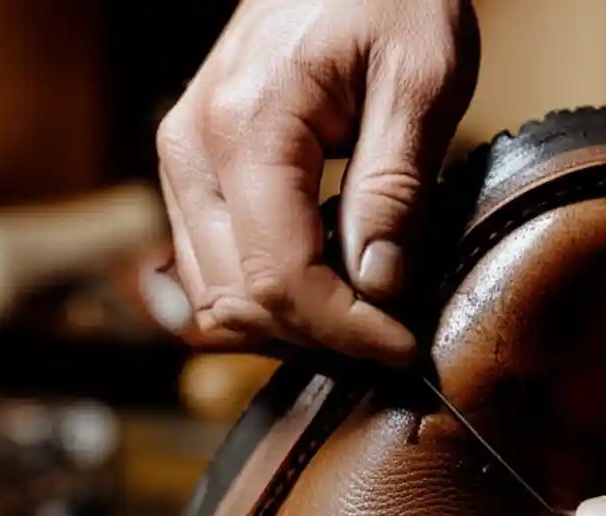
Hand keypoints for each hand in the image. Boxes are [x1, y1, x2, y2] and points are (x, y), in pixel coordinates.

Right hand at [156, 0, 479, 363]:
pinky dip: (261, 293)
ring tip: (364, 316)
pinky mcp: (193, 165)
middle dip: (319, 337)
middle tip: (392, 337)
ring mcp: (183, 158)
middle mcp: (194, 148)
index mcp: (249, 124)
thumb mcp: (421, 78)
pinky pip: (208, 264)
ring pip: (212, 294)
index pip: (281, 276)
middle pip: (237, 298)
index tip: (404, 347)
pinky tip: (322, 285)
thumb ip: (396, 185)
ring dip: (287, 323)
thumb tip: (380, 285)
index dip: (346, 331)